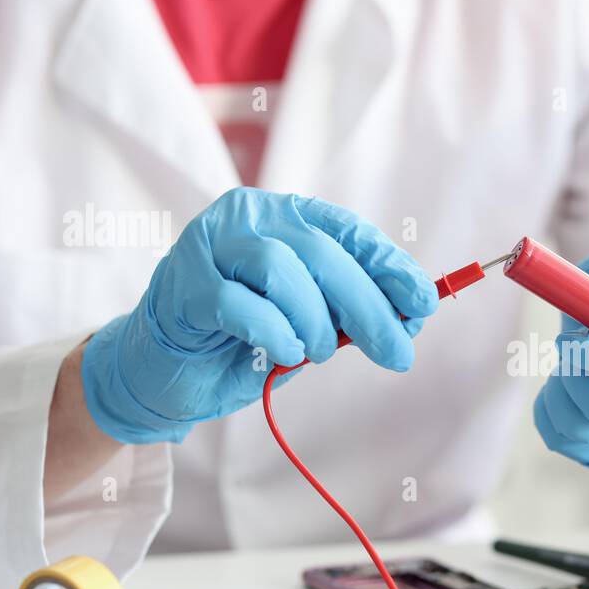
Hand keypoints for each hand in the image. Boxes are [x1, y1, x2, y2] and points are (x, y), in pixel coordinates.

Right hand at [81, 188, 436, 443]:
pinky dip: (273, 333)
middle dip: (368, 306)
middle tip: (396, 352)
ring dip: (315, 321)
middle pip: (321, 251)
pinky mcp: (183, 285)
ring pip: (280, 268)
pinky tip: (283, 353)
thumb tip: (411, 315)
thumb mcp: (308, 323)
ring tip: (319, 351)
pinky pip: (238, 304)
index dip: (389, 266)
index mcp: (283, 218)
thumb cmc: (241, 341)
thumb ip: (349, 312)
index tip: (424, 302)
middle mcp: (246, 219)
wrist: (164, 370)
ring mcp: (209, 246)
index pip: (347, 232)